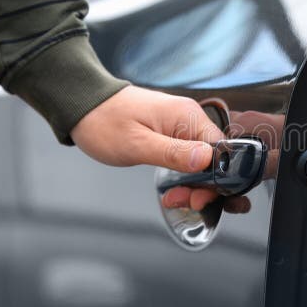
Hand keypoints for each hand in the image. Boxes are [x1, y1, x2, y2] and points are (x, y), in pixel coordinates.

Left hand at [71, 85, 223, 209]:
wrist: (83, 104)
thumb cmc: (104, 122)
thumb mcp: (136, 144)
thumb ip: (173, 153)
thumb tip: (207, 159)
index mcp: (188, 116)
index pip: (223, 151)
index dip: (217, 179)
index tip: (199, 198)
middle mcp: (191, 119)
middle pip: (217, 160)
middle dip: (205, 187)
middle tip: (183, 202)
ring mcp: (183, 127)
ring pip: (204, 163)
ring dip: (195, 186)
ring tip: (173, 198)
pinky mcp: (175, 135)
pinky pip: (192, 160)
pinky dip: (187, 178)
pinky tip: (174, 190)